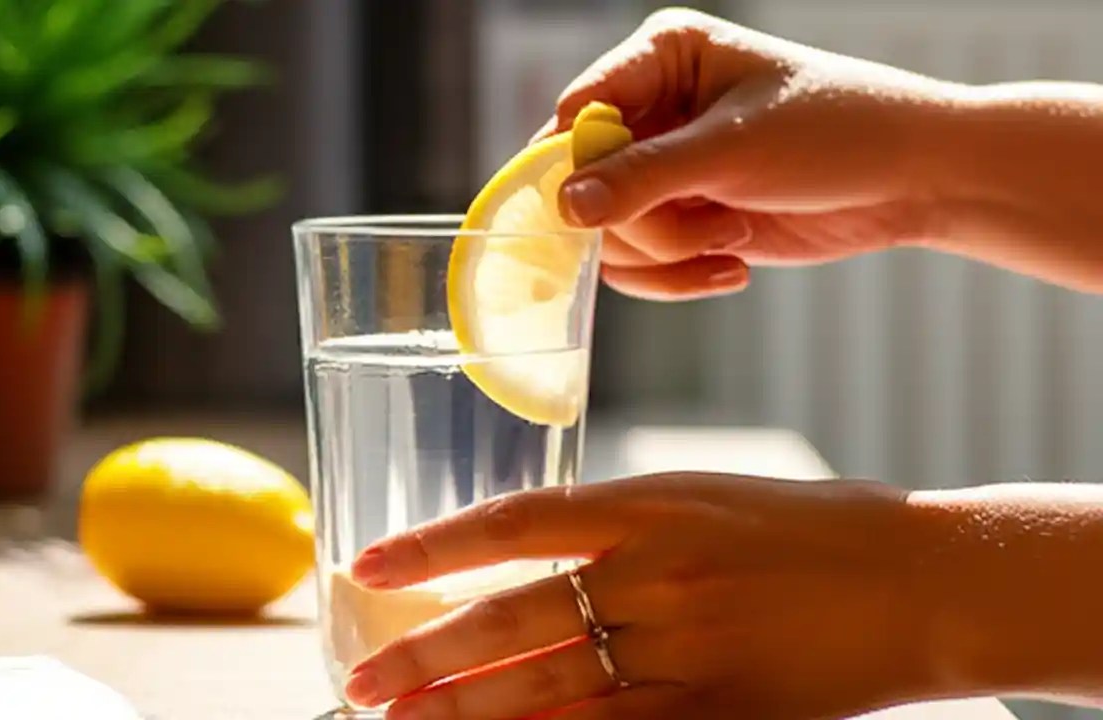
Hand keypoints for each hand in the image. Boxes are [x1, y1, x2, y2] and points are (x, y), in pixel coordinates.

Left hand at [342, 474, 942, 719]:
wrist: (916, 579)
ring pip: (551, 685)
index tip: (368, 567)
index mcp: (649, 502)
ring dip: (468, 708)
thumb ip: (614, 523)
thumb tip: (518, 556)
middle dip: (429, 654)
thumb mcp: (701, 495)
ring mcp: (687, 645)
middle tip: (363, 681)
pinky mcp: (720, 708)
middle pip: (515, 618)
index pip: (513, 521)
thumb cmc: (806, 527)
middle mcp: (656, 571)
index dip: (433, 546)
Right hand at [534, 8, 965, 300]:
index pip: (575, 113)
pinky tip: (733, 268)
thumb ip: (643, 178)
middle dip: (641, 222)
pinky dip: (676, 277)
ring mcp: (662, 168)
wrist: (910, 179)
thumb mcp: (734, 150)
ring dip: (667, 253)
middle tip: (710, 225)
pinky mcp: (680, 218)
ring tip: (732, 239)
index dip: (575, 167)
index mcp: (660, 57)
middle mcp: (652, 109)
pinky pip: (638, 263)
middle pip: (583, 182)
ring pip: (608, 232)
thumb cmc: (835, 133)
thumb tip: (564, 207)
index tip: (596, 213)